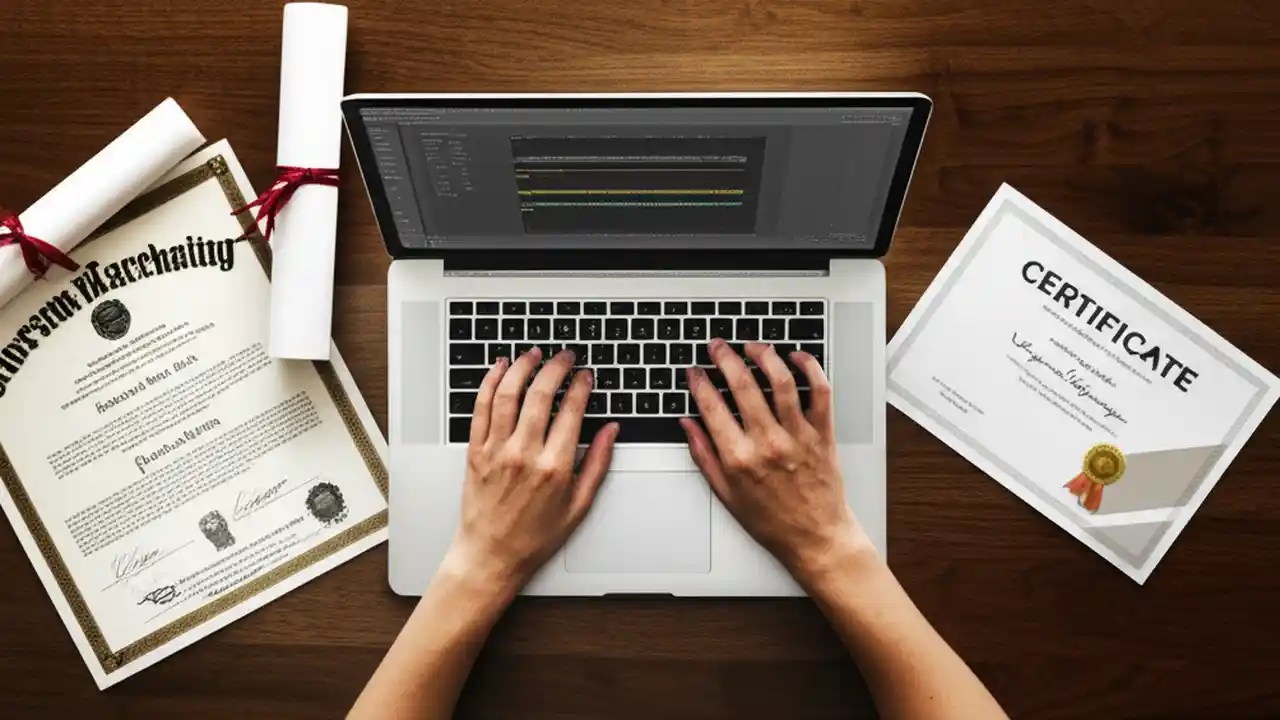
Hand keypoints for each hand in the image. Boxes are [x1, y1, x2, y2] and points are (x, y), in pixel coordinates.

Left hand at [446, 347, 619, 593]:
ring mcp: (496, 451)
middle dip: (556, 367)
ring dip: (522, 366)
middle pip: (541, 394)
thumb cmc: (535, 536)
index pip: (572, 410)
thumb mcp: (579, 505)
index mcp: (555, 467)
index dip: (581, 385)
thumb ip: (597, 463)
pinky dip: (489, 383)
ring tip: (533, 354)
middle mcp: (524, 454)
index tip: (586, 375)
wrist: (491, 555)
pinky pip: (480, 408)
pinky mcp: (475, 452)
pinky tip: (499, 369)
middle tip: (565, 356)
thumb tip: (611, 430)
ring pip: (508, 394)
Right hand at [679, 339, 874, 586]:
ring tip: (753, 345)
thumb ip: (704, 454)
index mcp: (739, 458)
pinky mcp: (823, 434)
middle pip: (743, 385)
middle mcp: (768, 443)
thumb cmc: (772, 521)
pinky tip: (797, 357)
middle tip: (718, 346)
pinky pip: (820, 392)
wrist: (816, 538)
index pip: (712, 407)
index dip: (699, 382)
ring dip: (764, 355)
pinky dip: (811, 369)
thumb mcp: (725, 494)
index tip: (694, 370)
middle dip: (725, 358)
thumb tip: (687, 424)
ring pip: (781, 381)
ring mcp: (798, 436)